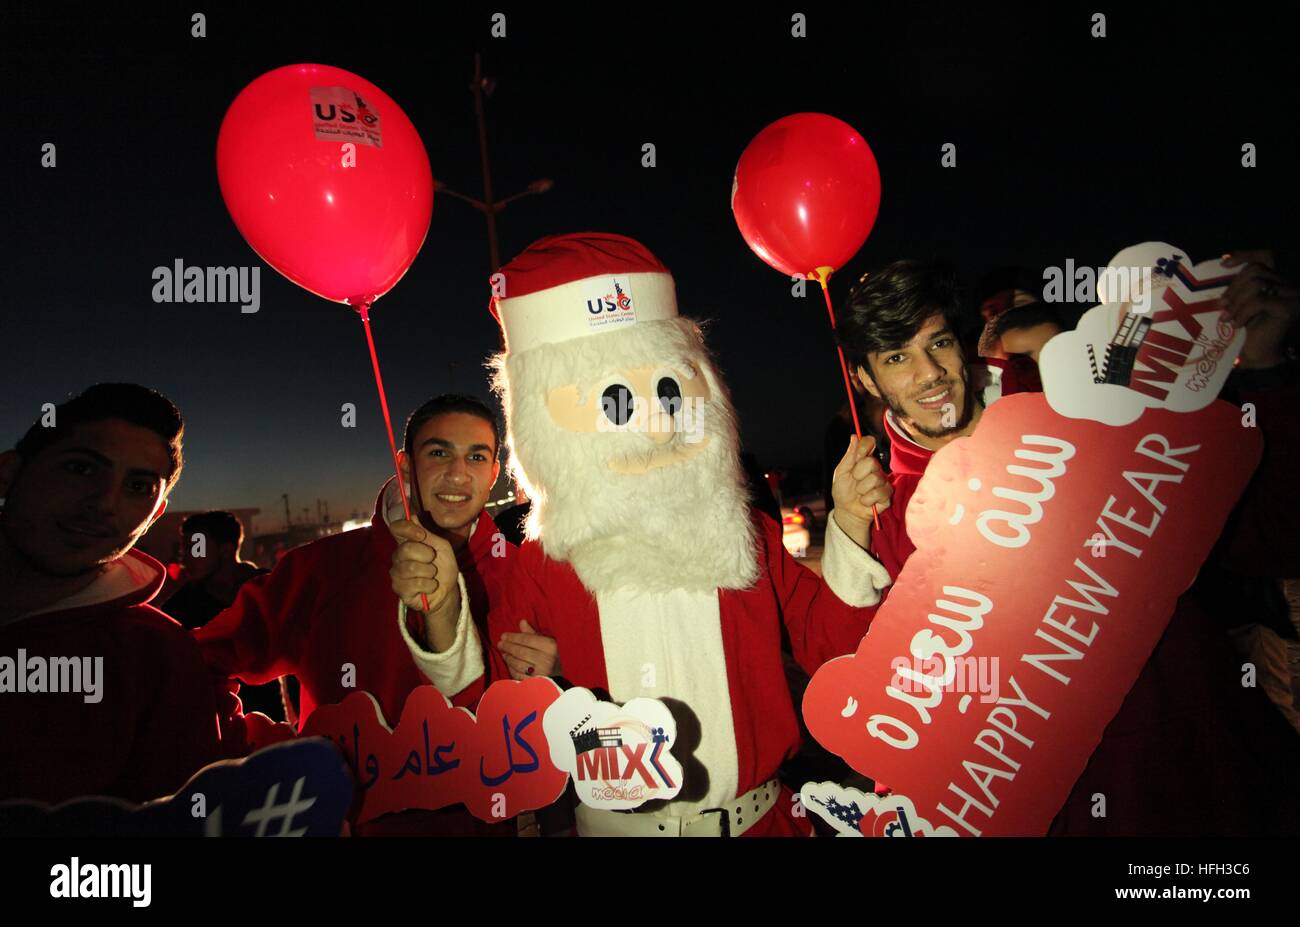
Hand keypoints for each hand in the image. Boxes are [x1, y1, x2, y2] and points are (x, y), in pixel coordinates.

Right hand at [389, 519, 461, 648]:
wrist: (448, 590)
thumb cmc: (444, 566)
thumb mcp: (441, 547)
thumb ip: (427, 534)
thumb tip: (412, 517)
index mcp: (407, 542)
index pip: (396, 528)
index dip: (407, 529)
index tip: (421, 535)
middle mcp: (398, 556)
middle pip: (405, 549)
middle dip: (426, 555)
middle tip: (433, 560)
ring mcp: (397, 573)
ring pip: (410, 568)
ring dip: (429, 572)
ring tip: (432, 575)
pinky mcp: (399, 589)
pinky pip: (414, 584)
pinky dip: (428, 585)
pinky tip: (429, 586)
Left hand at [498, 620, 561, 679]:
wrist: (560, 678)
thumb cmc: (553, 656)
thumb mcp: (546, 642)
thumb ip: (533, 633)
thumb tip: (522, 622)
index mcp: (550, 647)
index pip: (527, 639)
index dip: (513, 637)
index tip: (503, 635)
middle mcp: (546, 660)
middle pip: (521, 651)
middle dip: (508, 647)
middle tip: (500, 644)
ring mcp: (541, 673)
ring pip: (518, 664)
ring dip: (509, 658)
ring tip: (504, 653)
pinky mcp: (535, 684)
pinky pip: (519, 676)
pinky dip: (512, 669)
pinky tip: (509, 664)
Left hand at [831, 434, 891, 548]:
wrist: (846, 511)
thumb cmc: (842, 491)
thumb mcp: (841, 472)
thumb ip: (849, 456)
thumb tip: (854, 437)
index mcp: (863, 460)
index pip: (869, 443)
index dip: (865, 446)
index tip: (859, 455)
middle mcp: (875, 468)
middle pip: (872, 462)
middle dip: (858, 474)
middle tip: (854, 481)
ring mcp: (883, 481)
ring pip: (875, 479)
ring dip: (862, 489)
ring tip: (859, 494)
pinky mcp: (887, 495)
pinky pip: (879, 492)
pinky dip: (867, 499)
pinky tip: (865, 501)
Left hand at [1221, 251, 1297, 368]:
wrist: (1261, 356)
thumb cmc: (1249, 332)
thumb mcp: (1239, 305)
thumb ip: (1237, 289)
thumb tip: (1222, 266)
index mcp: (1276, 281)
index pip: (1265, 257)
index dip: (1245, 255)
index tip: (1224, 263)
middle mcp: (1288, 285)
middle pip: (1256, 270)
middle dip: (1233, 287)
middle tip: (1220, 305)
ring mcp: (1291, 295)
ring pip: (1258, 283)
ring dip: (1237, 300)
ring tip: (1226, 317)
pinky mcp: (1288, 308)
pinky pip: (1260, 300)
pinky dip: (1243, 312)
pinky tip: (1236, 325)